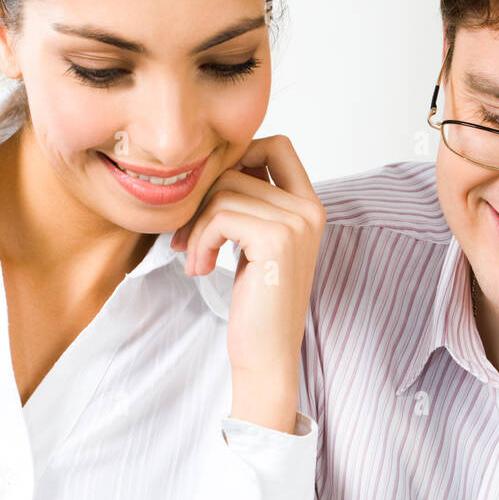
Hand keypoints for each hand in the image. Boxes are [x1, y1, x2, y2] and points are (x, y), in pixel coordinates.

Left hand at [170, 135, 325, 432]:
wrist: (266, 355)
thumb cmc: (255, 305)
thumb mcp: (255, 245)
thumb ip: (250, 203)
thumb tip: (213, 164)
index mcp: (309, 206)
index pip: (275, 145)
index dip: (238, 160)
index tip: (214, 202)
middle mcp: (309, 209)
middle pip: (239, 167)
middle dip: (204, 200)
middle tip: (189, 239)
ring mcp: (296, 222)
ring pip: (224, 191)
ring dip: (197, 227)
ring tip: (196, 259)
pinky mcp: (276, 239)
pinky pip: (220, 215)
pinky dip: (200, 240)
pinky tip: (200, 268)